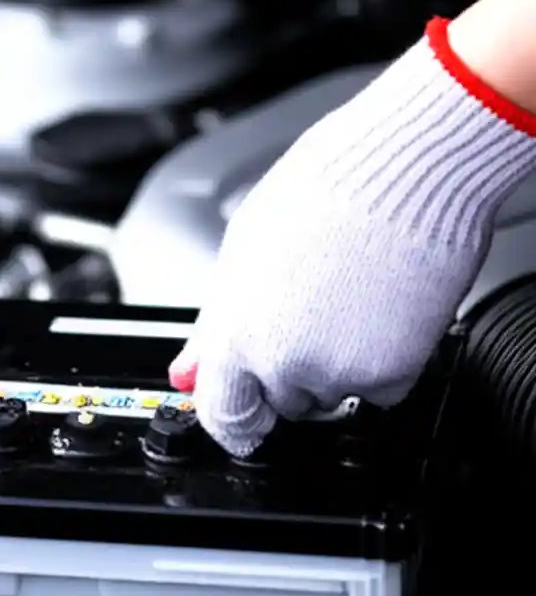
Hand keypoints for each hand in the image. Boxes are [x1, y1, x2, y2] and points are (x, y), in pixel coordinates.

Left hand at [169, 16, 535, 456]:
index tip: (243, 422)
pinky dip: (382, 362)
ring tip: (345, 300)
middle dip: (288, 372)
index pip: (222, 415)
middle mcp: (282, 365)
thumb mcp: (241, 255)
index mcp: (235, 337)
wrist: (405, 174)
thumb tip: (190, 372)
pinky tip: (378, 313)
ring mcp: (339, 373)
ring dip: (335, 364)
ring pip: (329, 395)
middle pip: (279, 402)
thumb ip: (215, 327)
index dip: (233, 421)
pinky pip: (380, 392)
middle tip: (309, 313)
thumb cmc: (322, 195)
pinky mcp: (392, 374)